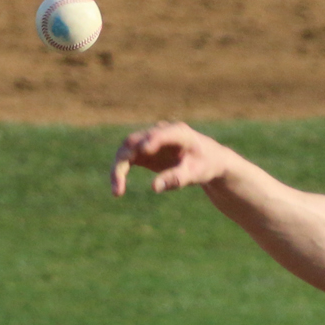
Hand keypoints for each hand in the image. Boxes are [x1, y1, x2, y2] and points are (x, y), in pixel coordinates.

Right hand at [110, 121, 232, 196]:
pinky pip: (127, 160)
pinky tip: (118, 191)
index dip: (151, 141)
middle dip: (123, 162)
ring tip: (116, 192)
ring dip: (118, 170)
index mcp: (178, 132)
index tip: (144, 151)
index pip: (160, 134)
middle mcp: (159, 132)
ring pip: (126, 151)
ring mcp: (149, 141)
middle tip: (119, 186)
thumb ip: (177, 178)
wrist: (208, 161)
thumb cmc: (206, 165)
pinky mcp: (144, 152)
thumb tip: (154, 187)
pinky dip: (121, 173)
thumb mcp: (196, 173)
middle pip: (134, 142)